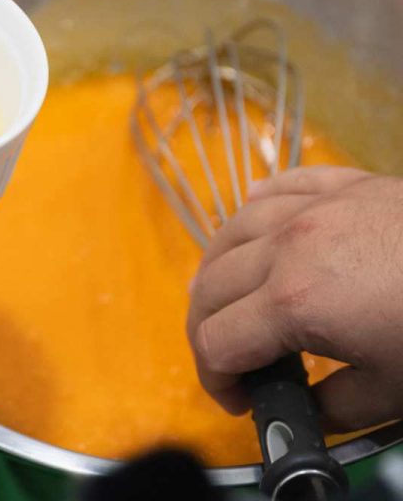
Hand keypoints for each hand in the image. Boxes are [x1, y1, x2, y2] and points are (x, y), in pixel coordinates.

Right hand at [187, 164, 402, 432]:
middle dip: (207, 330)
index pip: (216, 340)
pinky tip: (258, 222)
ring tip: (235, 297)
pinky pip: (276, 186)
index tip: (240, 399)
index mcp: (294, 300)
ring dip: (219, 272)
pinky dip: (255, 210)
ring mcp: (311, 206)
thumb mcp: (395, 392)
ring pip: (230, 231)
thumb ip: (333, 406)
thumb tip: (306, 406)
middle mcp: (286, 245)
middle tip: (233, 359)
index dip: (216, 379)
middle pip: (209, 286)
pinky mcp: (339, 184)